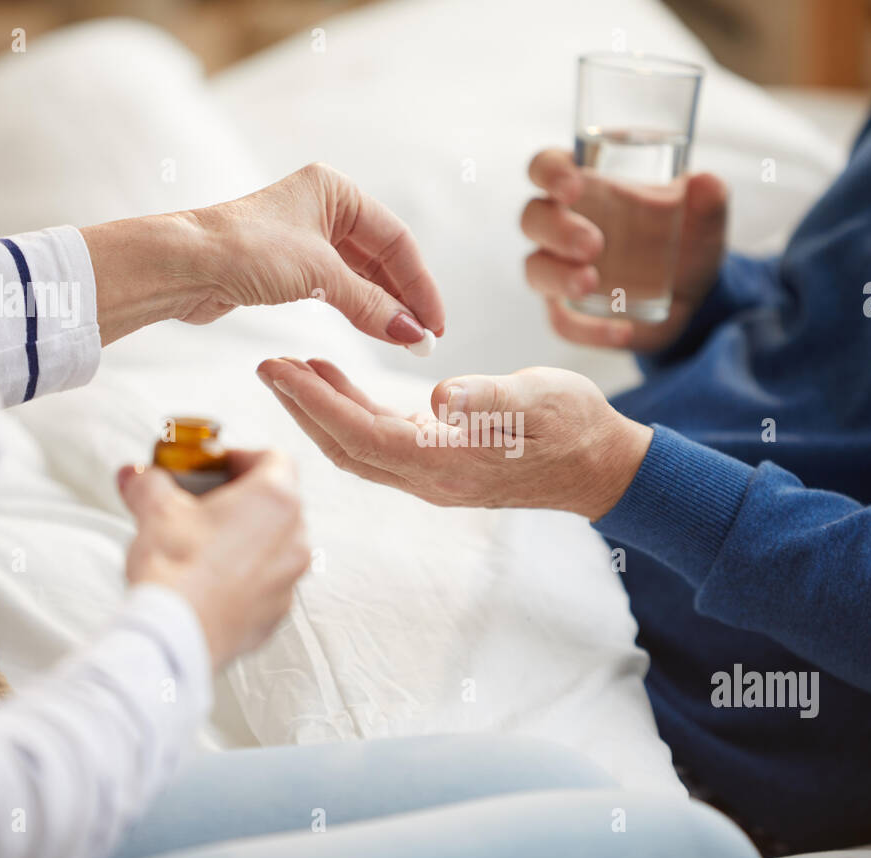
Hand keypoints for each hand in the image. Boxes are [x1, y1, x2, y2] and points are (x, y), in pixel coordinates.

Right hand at [117, 449, 310, 666]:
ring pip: (276, 545)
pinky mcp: (277, 612)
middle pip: (278, 503)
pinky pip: (268, 582)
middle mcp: (295, 538)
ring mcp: (290, 579)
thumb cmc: (175, 566)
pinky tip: (211, 580)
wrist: (177, 634)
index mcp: (276, 501)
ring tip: (206, 543)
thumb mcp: (156, 510)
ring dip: (248, 537)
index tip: (215, 467)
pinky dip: (246, 575)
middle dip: (243, 498)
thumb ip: (149, 484)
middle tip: (205, 503)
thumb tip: (135, 476)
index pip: (275, 459)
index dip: (243, 457)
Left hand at [190, 163, 444, 342]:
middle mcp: (324, 208)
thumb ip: (372, 305)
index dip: (420, 283)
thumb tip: (414, 334)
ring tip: (405, 340)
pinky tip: (376, 331)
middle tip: (424, 338)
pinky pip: (338, 289)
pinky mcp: (290, 267)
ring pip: (361, 276)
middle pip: (382, 258)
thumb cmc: (244, 251)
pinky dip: (359, 310)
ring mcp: (307, 238)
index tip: (434, 323)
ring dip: (383, 308)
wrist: (181, 266)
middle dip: (403, 298)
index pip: (397, 239)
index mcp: (336, 190)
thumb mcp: (320, 276)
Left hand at [255, 357, 652, 521]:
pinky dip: (354, 413)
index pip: (362, 435)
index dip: (316, 404)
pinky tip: (342, 383)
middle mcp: (431, 478)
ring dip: (324, 411)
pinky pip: (383, 442)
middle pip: (347, 447)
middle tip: (268, 365)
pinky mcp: (441, 463)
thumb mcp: (539, 400)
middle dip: (303, 408)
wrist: (603, 466)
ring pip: (360, 447)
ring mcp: (434, 475)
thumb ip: (489, 399)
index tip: (279, 369)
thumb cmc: (576, 426)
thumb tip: (442, 397)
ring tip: (294, 369)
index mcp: (448, 461)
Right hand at [521, 148, 727, 351]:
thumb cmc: (685, 239)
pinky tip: (621, 331)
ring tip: (590, 283)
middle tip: (594, 243)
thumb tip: (707, 183)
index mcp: (585, 187)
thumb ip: (708, 199)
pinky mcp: (569, 313)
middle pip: (533, 218)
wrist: (693, 294)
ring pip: (536, 270)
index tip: (572, 186)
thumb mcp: (704, 219)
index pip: (545, 168)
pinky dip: (587, 330)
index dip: (549, 172)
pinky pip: (562, 323)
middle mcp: (562, 226)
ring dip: (558, 276)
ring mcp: (560, 271)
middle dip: (557, 229)